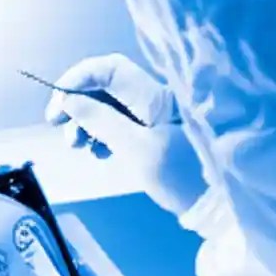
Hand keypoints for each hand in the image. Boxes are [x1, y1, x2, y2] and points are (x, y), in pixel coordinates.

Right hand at [45, 54, 207, 214]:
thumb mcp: (139, 151)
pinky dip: (102, 134)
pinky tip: (97, 152)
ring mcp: (157, 117)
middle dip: (78, 102)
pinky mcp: (156, 134)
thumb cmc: (184, 178)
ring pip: (110, 106)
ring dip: (86, 121)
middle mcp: (156, 99)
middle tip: (56, 125)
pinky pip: (121, 124)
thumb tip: (70, 100)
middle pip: (106, 86)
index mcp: (156, 96)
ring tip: (76, 146)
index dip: (79, 77)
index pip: (111, 68)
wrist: (219, 207)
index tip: (57, 102)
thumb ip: (103, 122)